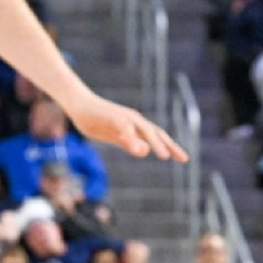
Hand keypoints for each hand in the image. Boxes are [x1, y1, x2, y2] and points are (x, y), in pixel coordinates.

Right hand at [62, 95, 188, 161]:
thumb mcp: (115, 136)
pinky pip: (125, 128)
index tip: (184, 158)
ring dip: (155, 143)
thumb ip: (129, 143)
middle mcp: (134, 120)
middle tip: (183, 158)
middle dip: (170, 146)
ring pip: (144, 130)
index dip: (171, 146)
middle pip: (156, 133)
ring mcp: (124, 117)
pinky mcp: (113, 117)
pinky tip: (138, 149)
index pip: (158, 136)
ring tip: (165, 156)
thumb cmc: (96, 120)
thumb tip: (144, 151)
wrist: (78, 104)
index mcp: (136, 125)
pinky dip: (132, 139)